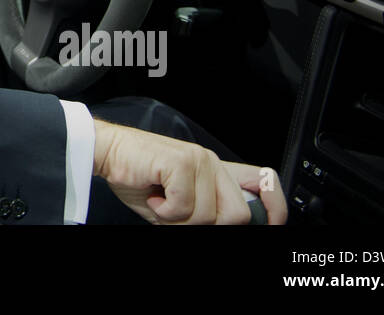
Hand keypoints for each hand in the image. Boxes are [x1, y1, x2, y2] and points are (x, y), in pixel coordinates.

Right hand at [93, 120, 287, 224]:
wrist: (109, 154)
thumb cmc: (139, 178)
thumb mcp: (179, 204)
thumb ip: (205, 214)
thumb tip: (224, 229)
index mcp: (216, 171)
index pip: (264, 182)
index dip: (275, 208)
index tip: (273, 226)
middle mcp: (213, 163)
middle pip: (238, 214)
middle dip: (209, 226)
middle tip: (180, 216)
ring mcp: (199, 160)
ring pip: (209, 216)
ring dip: (179, 220)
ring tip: (162, 202)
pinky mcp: (181, 162)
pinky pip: (185, 206)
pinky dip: (165, 211)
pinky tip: (154, 196)